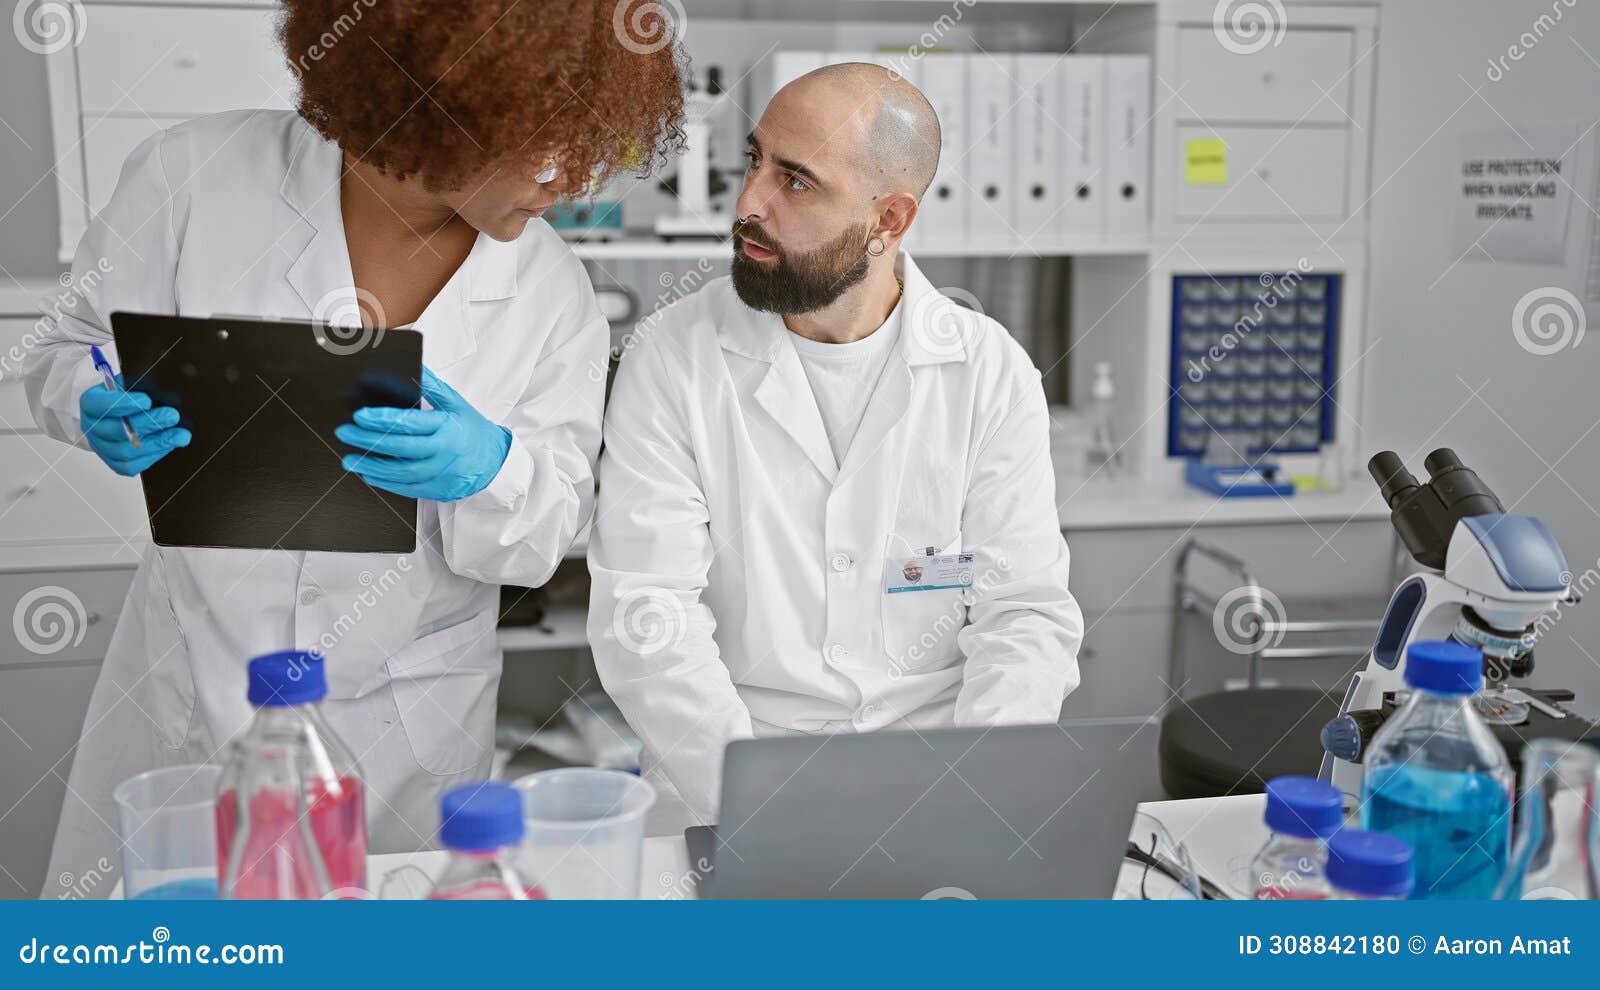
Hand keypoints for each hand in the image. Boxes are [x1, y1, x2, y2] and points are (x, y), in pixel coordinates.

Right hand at [79, 376, 190, 475]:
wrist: (113, 412)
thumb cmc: (122, 394)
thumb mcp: (126, 382)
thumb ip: (136, 385)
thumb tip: (158, 390)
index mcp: (90, 403)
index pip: (103, 405)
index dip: (124, 404)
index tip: (147, 400)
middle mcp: (92, 427)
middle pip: (117, 431)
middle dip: (149, 424)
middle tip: (172, 416)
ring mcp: (101, 446)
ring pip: (125, 452)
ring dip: (157, 443)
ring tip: (180, 435)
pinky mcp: (113, 461)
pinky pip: (130, 466)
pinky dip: (152, 456)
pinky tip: (169, 446)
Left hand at [336, 367, 512, 501]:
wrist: (496, 462)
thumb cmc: (472, 430)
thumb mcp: (456, 404)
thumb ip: (432, 387)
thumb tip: (414, 367)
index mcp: (447, 427)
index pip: (411, 424)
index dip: (383, 420)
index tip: (360, 415)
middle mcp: (444, 452)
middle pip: (402, 448)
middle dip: (369, 441)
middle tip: (345, 432)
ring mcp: (441, 474)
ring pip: (402, 473)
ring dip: (372, 466)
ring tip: (349, 458)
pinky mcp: (438, 490)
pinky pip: (407, 489)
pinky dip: (385, 483)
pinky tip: (368, 474)